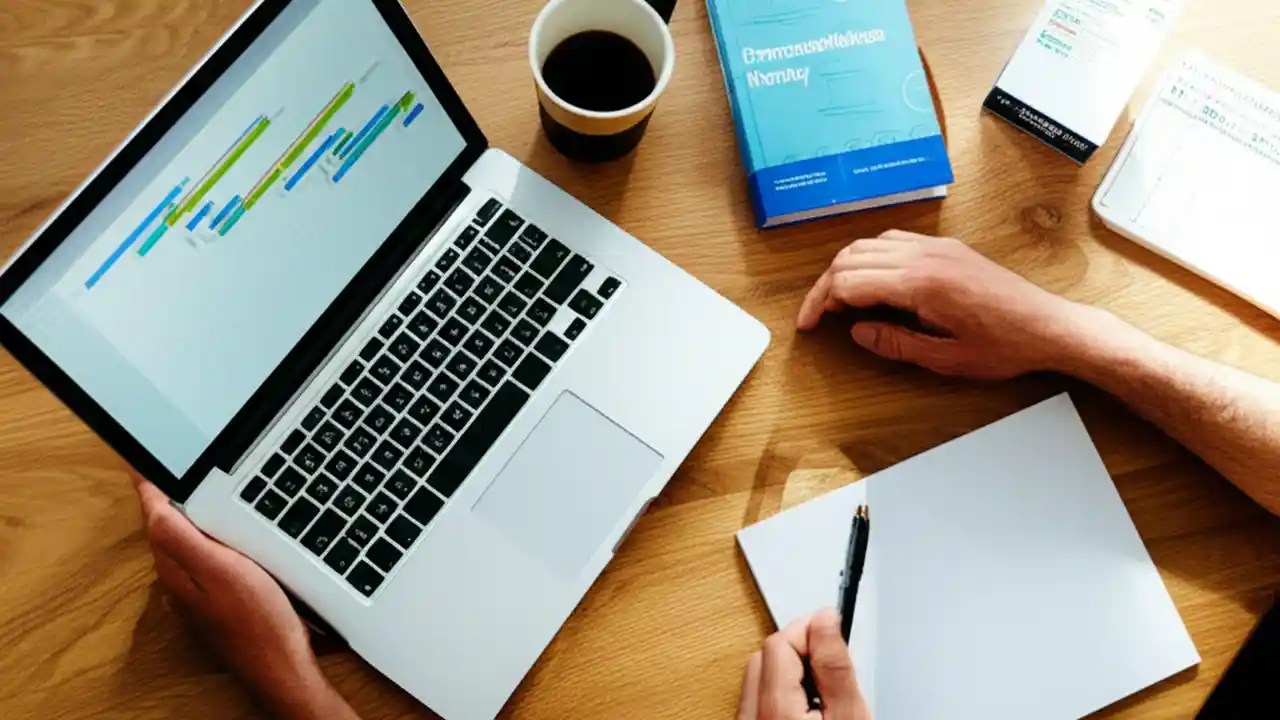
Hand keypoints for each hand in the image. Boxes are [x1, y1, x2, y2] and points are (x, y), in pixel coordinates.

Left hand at [133, 477, 358, 719]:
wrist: (282, 664)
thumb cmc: (257, 619)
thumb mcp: (221, 570)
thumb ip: (182, 538)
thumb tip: (151, 502)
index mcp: (174, 566)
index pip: (154, 513)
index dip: (150, 482)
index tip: (147, 455)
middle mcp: (180, 578)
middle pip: (169, 525)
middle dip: (170, 494)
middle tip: (173, 463)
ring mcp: (200, 589)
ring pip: (189, 540)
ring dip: (192, 513)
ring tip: (198, 484)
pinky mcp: (221, 596)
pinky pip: (208, 555)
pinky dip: (214, 534)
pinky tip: (231, 528)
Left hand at [737, 609, 870, 719]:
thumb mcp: (850, 715)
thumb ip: (835, 668)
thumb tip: (825, 618)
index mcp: (774, 708)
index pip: (779, 641)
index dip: (808, 630)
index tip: (834, 634)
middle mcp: (750, 716)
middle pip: (763, 656)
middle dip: (797, 649)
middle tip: (831, 666)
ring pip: (758, 677)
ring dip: (787, 671)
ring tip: (822, 692)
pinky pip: (756, 698)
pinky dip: (778, 692)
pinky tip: (806, 708)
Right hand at [796, 231, 1091, 379]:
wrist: (1047, 326)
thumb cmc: (1004, 346)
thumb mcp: (944, 358)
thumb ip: (894, 344)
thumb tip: (857, 332)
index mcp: (920, 284)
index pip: (849, 281)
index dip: (821, 303)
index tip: (810, 324)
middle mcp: (925, 256)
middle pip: (851, 257)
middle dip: (826, 286)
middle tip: (818, 315)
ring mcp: (937, 248)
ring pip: (870, 244)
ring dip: (847, 269)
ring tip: (840, 301)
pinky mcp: (947, 248)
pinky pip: (894, 241)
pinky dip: (871, 258)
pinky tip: (872, 281)